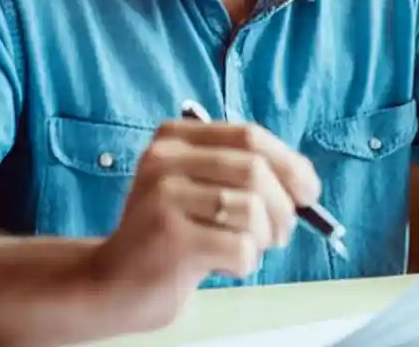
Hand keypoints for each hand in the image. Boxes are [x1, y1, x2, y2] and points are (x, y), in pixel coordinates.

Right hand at [84, 120, 320, 331]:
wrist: (110, 282)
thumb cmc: (171, 234)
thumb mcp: (199, 188)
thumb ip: (244, 174)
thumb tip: (305, 184)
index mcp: (174, 138)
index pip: (250, 135)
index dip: (290, 163)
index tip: (308, 191)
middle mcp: (165, 160)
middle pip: (255, 170)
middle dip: (283, 207)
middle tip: (280, 233)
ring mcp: (164, 198)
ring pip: (252, 210)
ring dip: (263, 239)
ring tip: (244, 249)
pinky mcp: (170, 240)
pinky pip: (240, 248)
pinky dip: (243, 264)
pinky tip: (218, 266)